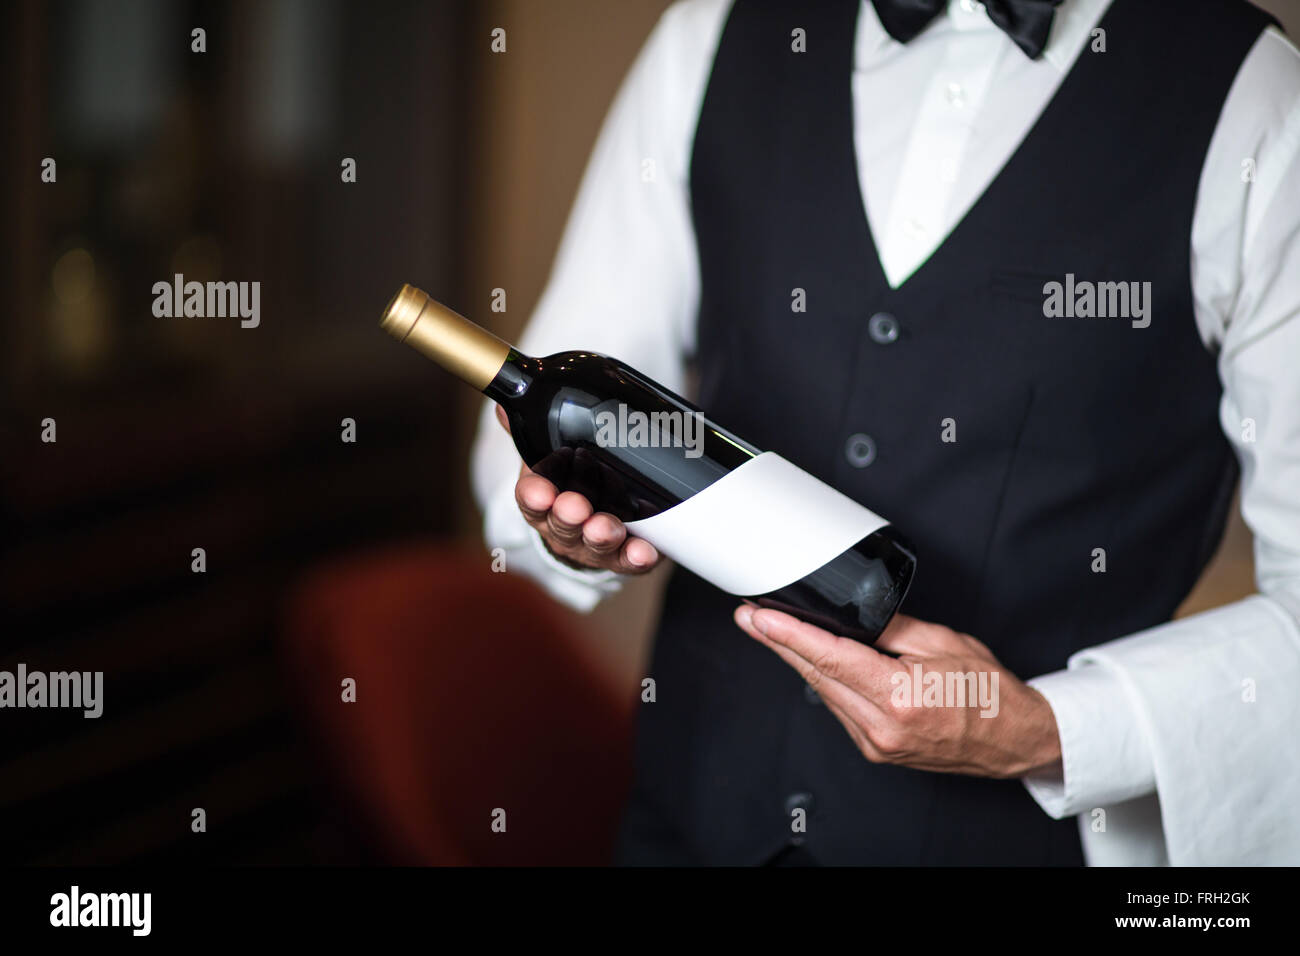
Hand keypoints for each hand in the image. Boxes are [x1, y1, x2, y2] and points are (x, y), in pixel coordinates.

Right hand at [497, 404, 659, 573]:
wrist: (586, 524)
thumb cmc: (565, 484)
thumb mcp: (547, 456)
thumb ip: (531, 431)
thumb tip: (504, 408)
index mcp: (541, 502)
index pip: (531, 499)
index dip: (535, 496)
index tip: (541, 491)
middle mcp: (563, 528)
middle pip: (562, 525)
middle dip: (569, 516)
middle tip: (576, 507)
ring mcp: (592, 546)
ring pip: (595, 544)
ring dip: (601, 536)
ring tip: (608, 528)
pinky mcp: (622, 556)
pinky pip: (628, 559)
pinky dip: (636, 556)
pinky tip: (644, 552)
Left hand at [733, 606, 1061, 778]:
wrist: (1014, 741)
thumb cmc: (989, 694)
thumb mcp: (944, 644)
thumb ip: (893, 628)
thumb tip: (854, 613)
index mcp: (901, 697)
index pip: (831, 658)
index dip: (790, 635)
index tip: (760, 617)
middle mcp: (883, 727)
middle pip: (817, 676)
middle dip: (780, 642)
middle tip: (750, 617)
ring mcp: (876, 743)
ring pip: (823, 693)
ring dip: (798, 660)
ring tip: (773, 630)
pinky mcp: (875, 750)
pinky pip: (839, 709)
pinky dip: (825, 681)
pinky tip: (813, 660)